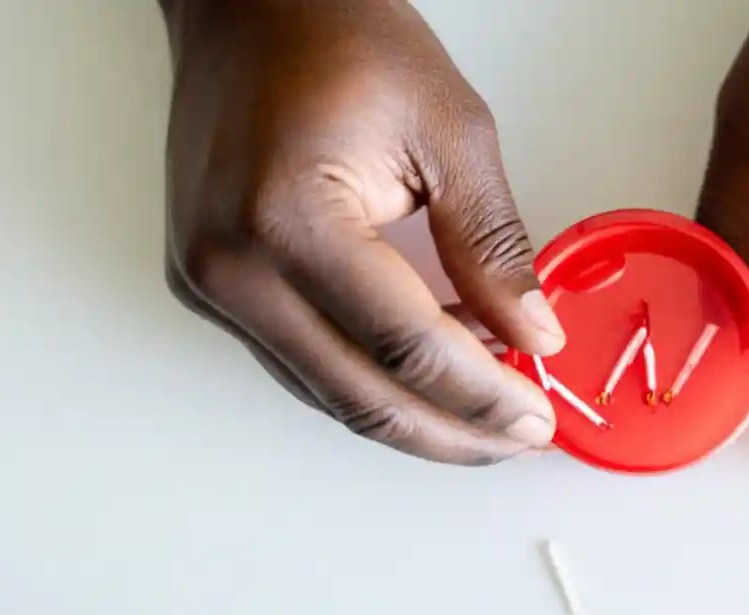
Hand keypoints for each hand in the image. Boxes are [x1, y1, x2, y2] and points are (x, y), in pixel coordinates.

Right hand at [160, 0, 563, 464]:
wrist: (250, 3)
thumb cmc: (339, 36)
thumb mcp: (450, 129)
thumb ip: (493, 244)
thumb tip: (535, 333)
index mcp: (288, 218)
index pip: (406, 347)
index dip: (483, 394)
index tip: (538, 414)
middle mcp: (232, 265)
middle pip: (360, 394)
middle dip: (452, 432)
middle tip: (518, 438)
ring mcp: (210, 282)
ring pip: (328, 392)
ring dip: (414, 417)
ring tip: (487, 420)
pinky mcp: (212, 285)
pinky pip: (303, 361)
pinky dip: (371, 379)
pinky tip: (430, 382)